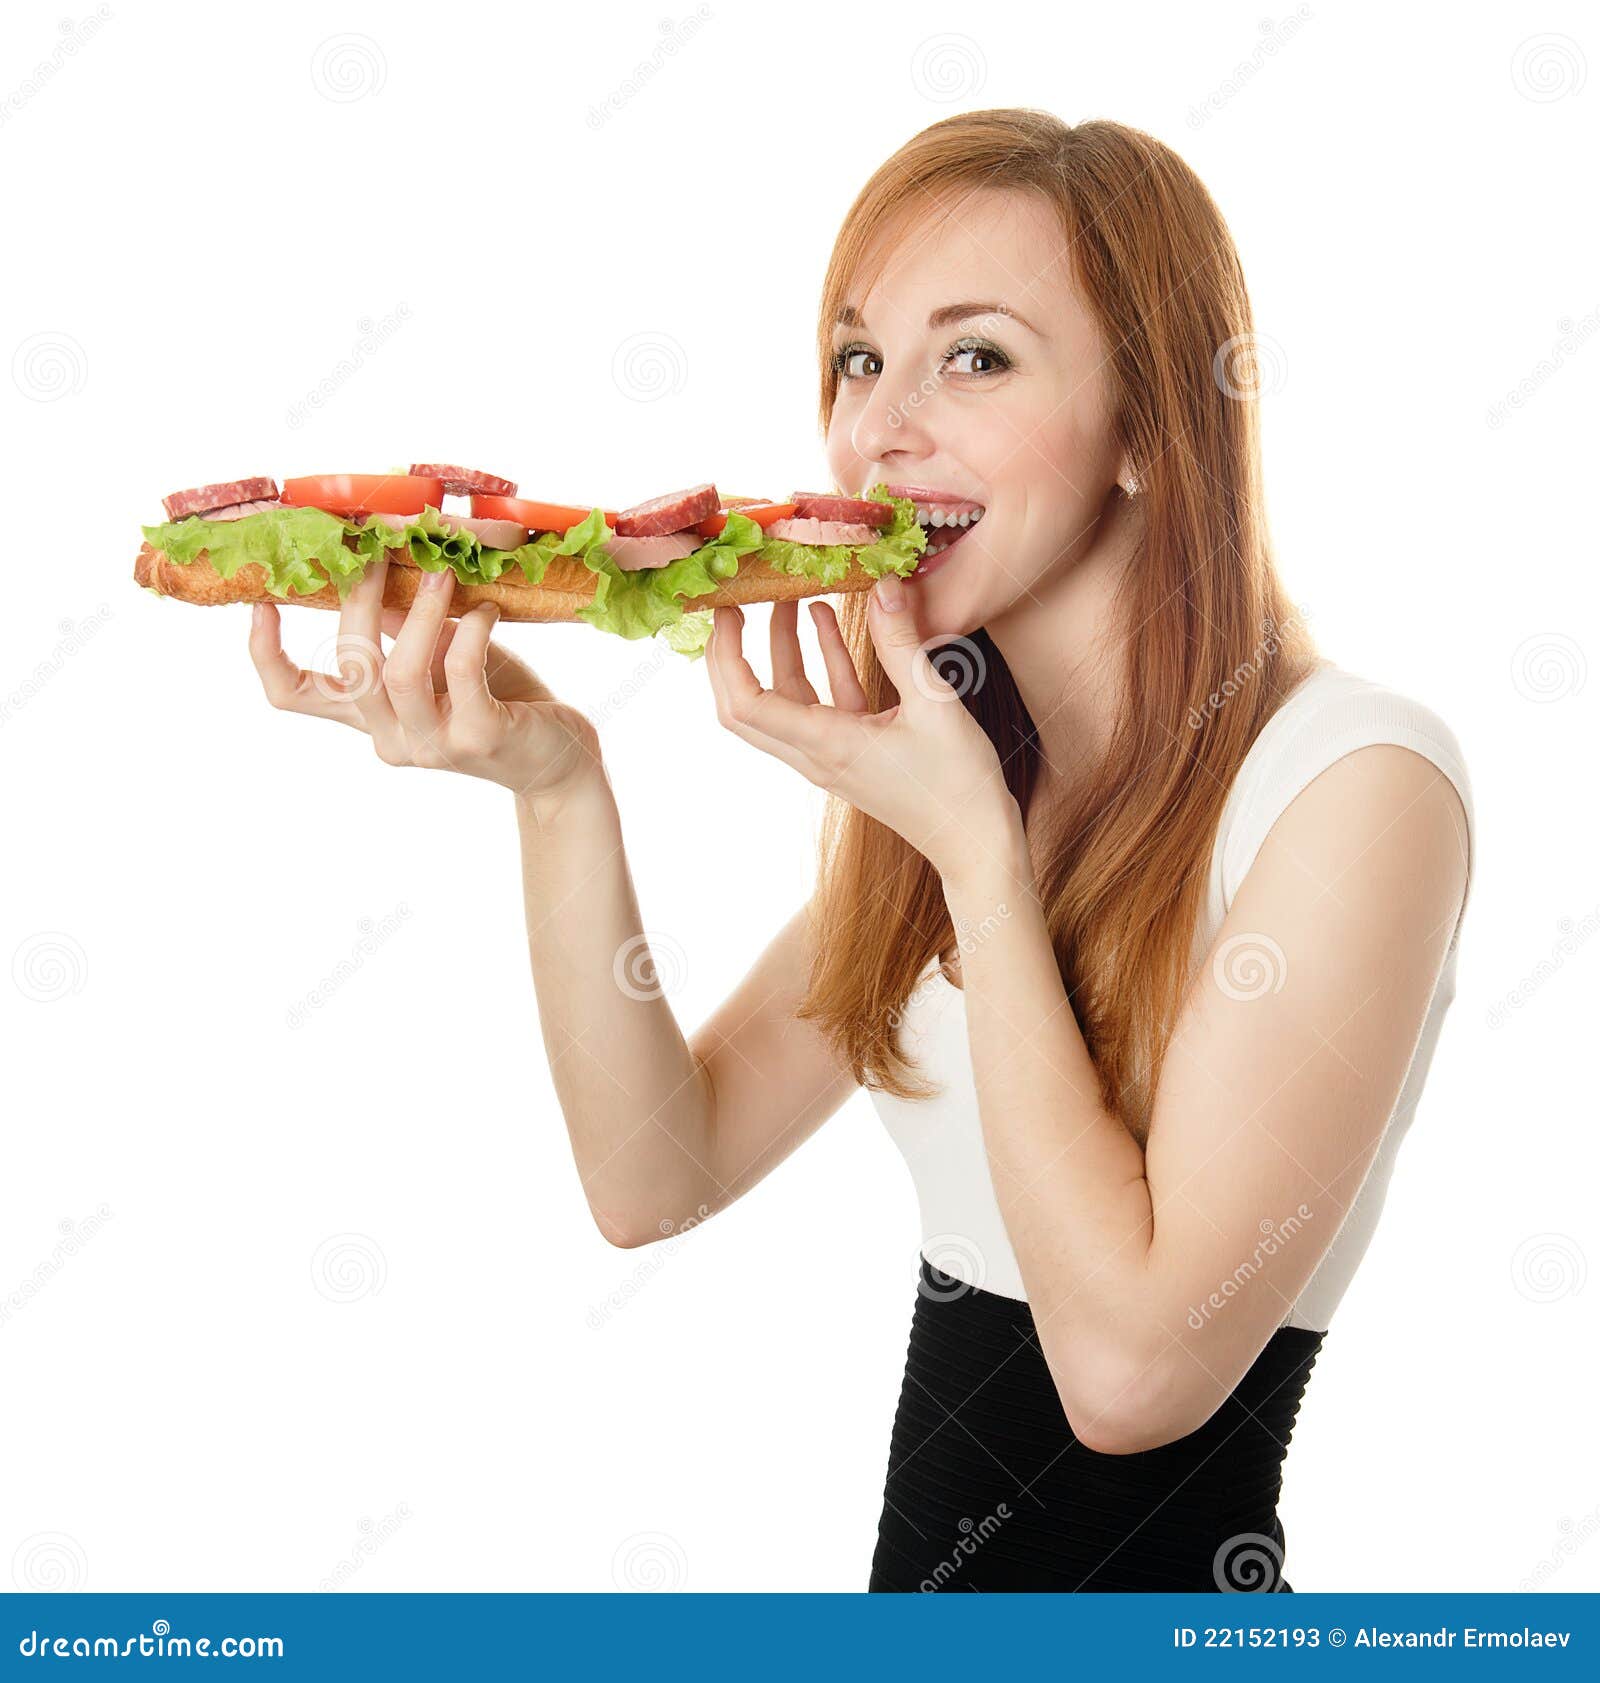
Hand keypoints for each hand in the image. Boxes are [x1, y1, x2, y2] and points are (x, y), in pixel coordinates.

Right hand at [248, 555, 602, 804]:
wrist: (559, 760)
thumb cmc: (498, 698)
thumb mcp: (440, 655)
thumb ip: (400, 624)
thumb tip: (368, 562)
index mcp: (370, 716)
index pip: (292, 697)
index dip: (265, 653)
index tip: (263, 600)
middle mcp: (391, 737)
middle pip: (350, 666)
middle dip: (358, 599)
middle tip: (378, 549)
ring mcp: (433, 744)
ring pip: (399, 672)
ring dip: (419, 611)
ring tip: (442, 572)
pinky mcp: (480, 738)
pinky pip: (461, 672)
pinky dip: (472, 630)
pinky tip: (487, 610)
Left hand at [704, 577, 1020, 882]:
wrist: (975, 843)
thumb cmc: (959, 784)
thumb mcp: (934, 703)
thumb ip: (902, 644)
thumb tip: (883, 587)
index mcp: (826, 745)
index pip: (747, 704)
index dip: (726, 656)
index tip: (727, 611)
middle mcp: (816, 755)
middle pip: (745, 707)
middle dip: (732, 655)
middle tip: (734, 607)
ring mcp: (830, 756)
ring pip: (783, 701)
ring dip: (780, 652)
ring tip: (791, 599)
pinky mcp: (850, 753)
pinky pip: (819, 704)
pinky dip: (818, 665)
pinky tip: (825, 623)